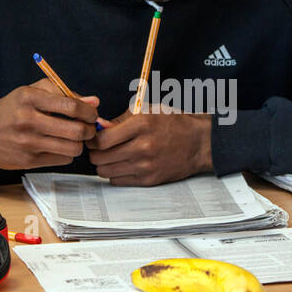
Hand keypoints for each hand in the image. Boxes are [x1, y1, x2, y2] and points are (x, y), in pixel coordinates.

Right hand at [0, 78, 101, 168]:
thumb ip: (64, 93)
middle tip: (88, 127)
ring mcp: (28, 143)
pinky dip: (66, 153)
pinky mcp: (28, 161)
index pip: (71, 106)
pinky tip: (58, 146)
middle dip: (89, 130)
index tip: (91, 113)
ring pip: (73, 148)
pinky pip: (63, 159)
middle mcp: (28, 120)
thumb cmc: (11, 109)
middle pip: (76, 130)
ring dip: (79, 143)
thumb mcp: (32, 92)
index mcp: (29, 98)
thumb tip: (94, 102)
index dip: (89, 111)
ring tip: (73, 137)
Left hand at [87, 111, 212, 184]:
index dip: (92, 139)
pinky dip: (115, 174)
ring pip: (106, 172)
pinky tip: (122, 165)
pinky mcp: (149, 180)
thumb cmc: (174, 123)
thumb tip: (99, 127)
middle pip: (100, 158)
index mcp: (141, 125)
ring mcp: (146, 166)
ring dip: (103, 164)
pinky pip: (118, 181)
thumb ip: (120, 119)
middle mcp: (142, 147)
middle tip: (99, 148)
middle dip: (95, 152)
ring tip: (110, 156)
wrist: (199, 143)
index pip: (101, 140)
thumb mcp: (148, 110)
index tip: (93, 137)